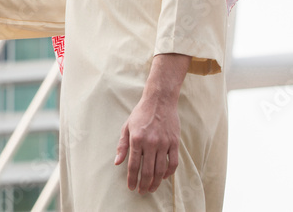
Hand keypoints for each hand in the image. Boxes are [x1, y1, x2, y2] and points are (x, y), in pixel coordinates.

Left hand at [113, 53, 189, 193]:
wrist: (160, 100)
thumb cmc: (141, 113)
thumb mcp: (127, 127)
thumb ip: (122, 145)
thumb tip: (117, 162)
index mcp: (137, 139)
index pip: (133, 165)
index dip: (132, 178)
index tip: (131, 187)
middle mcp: (150, 142)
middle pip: (148, 171)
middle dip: (144, 184)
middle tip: (142, 191)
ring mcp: (164, 143)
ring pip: (161, 169)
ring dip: (156, 182)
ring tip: (152, 188)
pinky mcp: (174, 142)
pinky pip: (173, 162)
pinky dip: (169, 172)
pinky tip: (165, 177)